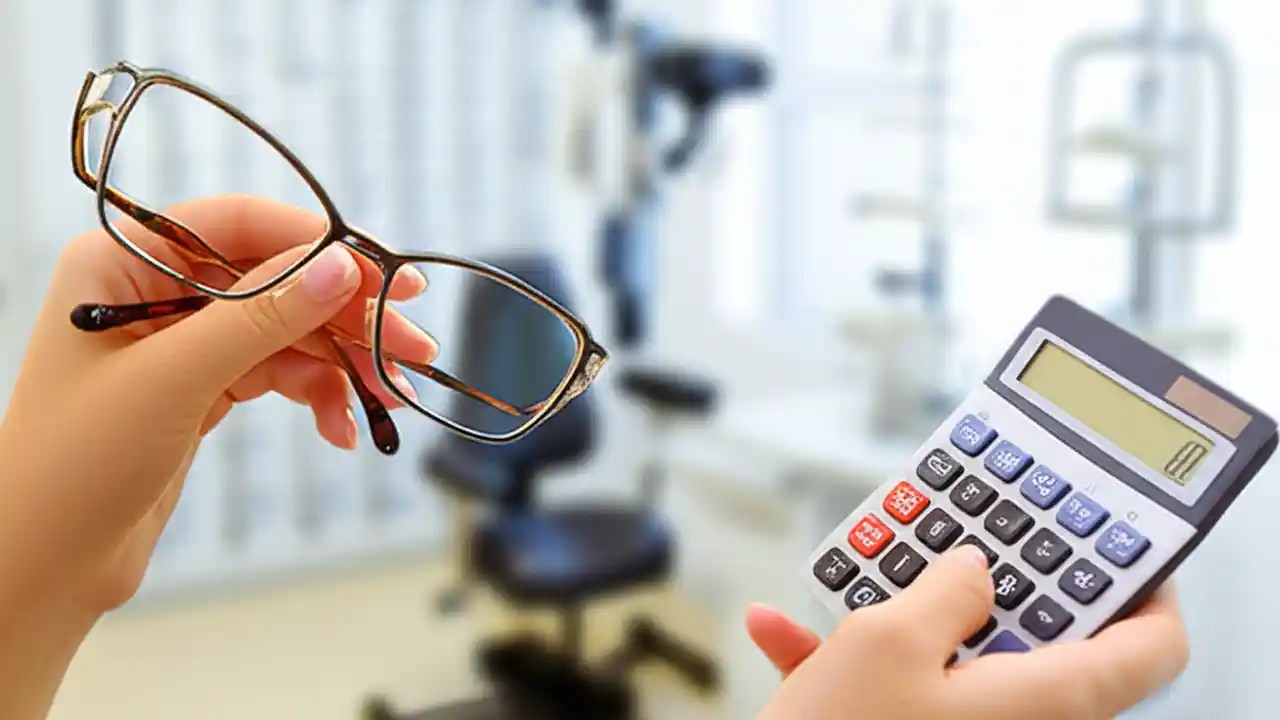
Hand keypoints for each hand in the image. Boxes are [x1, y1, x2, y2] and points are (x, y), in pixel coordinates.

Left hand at [0, 196, 433, 617]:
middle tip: (413, 349)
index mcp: (123, 262)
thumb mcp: (175, 379)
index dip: (320, 245)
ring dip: (341, 364)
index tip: (388, 276)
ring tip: (390, 399)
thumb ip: (261, 317)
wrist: (42, 565)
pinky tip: (341, 429)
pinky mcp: (202, 389)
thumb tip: (342, 267)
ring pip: (285, 331)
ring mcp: (181, 342)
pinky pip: (277, 373)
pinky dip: (315, 396)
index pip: (241, 225)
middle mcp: (153, 289)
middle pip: (275, 280)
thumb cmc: (76, 463)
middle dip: (346, 316)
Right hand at [747, 547, 1188, 719]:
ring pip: (966, 659)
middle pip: (1052, 638)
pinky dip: (855, 662)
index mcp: (1048, 701)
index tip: (1114, 537)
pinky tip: (785, 631)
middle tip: (964, 537)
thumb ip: (946, 588)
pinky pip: (907, 692)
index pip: (1154, 646)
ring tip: (859, 576)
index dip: (1148, 583)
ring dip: (908, 614)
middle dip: (1000, 580)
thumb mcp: (888, 640)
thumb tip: (974, 570)